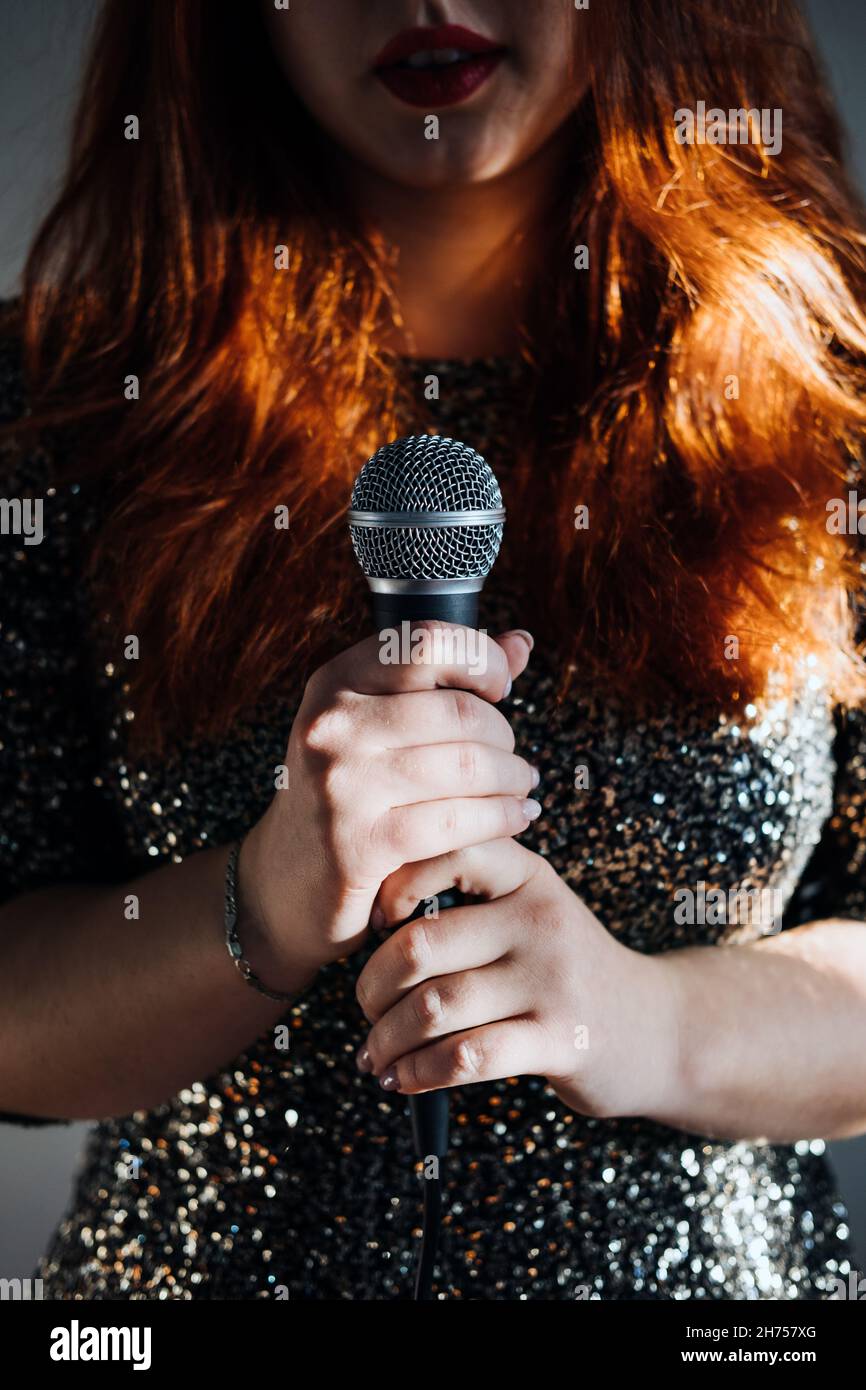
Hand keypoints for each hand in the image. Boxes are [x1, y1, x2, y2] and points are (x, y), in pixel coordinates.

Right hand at [239, 624, 539, 987]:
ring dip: (512, 779)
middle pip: (459, 712)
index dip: (482, 659)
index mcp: (335, 682)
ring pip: (467, 767)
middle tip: (515, 758)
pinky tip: (516, 820)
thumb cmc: (347, 792)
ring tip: (522, 787)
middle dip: (505, 737)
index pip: (428, 642)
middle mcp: (331, 724)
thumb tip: (521, 642)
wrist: (286, 879)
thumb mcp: (377, 725)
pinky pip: (458, 820)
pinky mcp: (360, 843)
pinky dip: (501, 819)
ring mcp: (342, 784)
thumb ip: (447, 679)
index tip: (501, 689)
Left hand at [354, 839, 678, 1119]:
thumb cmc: (564, 968)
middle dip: (373, 986)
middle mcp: (538, 919)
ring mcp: (551, 980)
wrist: (656, 1028)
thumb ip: (471, 898)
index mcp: (526, 876)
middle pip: (420, 944)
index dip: (393, 886)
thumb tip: (367, 918)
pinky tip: (402, 1078)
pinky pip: (464, 1057)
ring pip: (434, 1007)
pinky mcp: (558, 1040)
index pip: (447, 853)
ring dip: (386, 1039)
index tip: (377, 923)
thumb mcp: (532, 910)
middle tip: (366, 1008)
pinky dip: (418, 1072)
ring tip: (373, 1055)